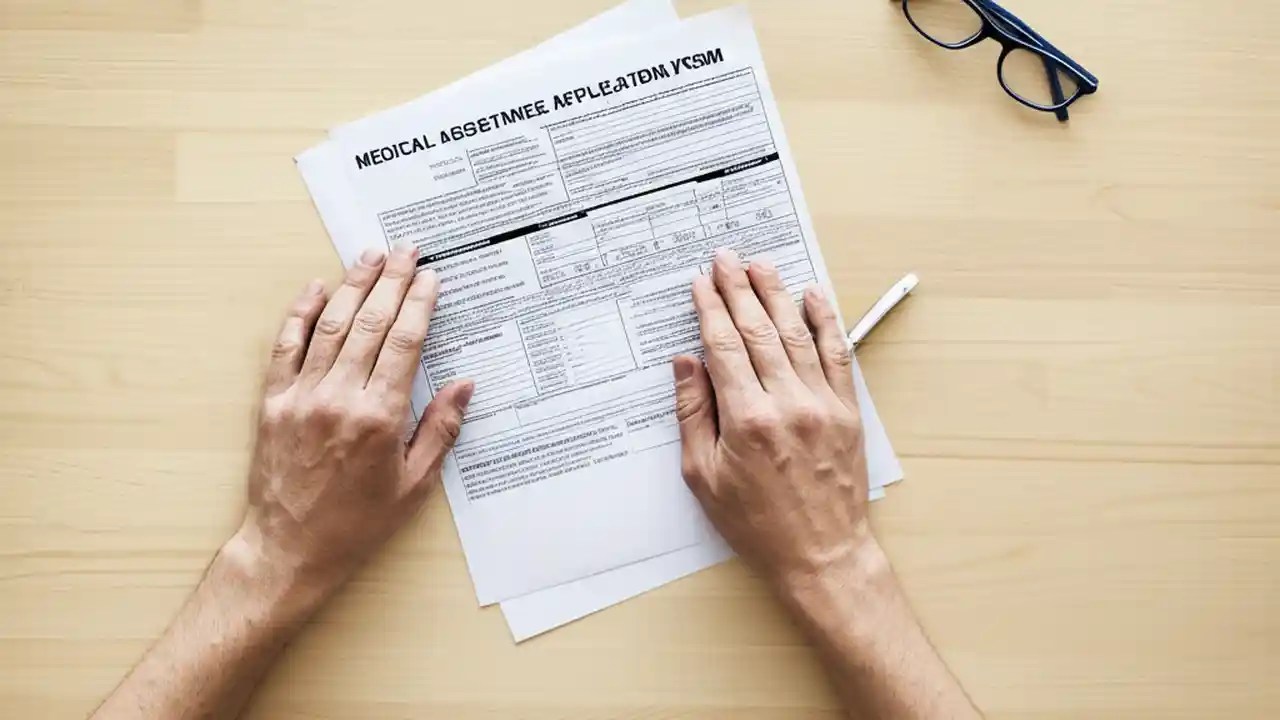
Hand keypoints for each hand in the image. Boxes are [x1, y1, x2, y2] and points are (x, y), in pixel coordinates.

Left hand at [225, 244, 472, 614]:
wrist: (289, 550)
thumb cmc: (357, 524)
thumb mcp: (413, 485)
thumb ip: (440, 430)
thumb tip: (465, 385)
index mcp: (380, 417)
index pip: (404, 343)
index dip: (420, 305)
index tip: (430, 278)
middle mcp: (340, 398)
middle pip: (370, 324)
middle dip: (392, 282)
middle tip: (406, 250)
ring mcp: (302, 397)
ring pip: (331, 326)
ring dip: (353, 286)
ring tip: (370, 257)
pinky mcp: (273, 403)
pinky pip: (286, 347)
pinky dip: (301, 314)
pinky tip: (315, 288)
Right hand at [673, 248, 873, 595]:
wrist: (820, 555)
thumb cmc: (756, 524)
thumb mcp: (704, 477)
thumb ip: (693, 414)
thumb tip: (686, 363)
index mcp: (746, 419)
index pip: (723, 346)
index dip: (709, 308)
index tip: (701, 283)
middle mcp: (786, 403)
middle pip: (758, 330)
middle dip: (739, 289)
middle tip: (725, 258)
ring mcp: (822, 405)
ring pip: (796, 334)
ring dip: (777, 295)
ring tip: (761, 265)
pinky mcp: (847, 412)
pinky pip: (837, 355)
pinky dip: (825, 322)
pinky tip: (813, 297)